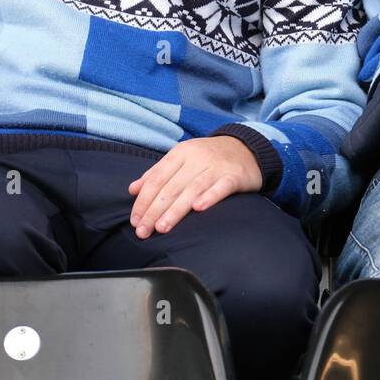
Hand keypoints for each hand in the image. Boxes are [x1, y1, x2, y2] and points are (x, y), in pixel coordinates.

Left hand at [128, 136, 263, 237]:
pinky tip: (199, 209)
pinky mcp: (234, 176)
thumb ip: (158, 173)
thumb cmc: (208, 158)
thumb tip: (133, 189)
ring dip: (176, 210)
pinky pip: (221, 187)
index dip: (144, 200)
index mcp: (180, 153)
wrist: (246, 148)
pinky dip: (209, 197)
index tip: (135, 220)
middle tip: (143, 231)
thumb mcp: (182, 159)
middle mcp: (197, 158)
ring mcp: (216, 167)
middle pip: (171, 187)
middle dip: (155, 210)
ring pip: (192, 189)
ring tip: (162, 227)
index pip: (157, 178)